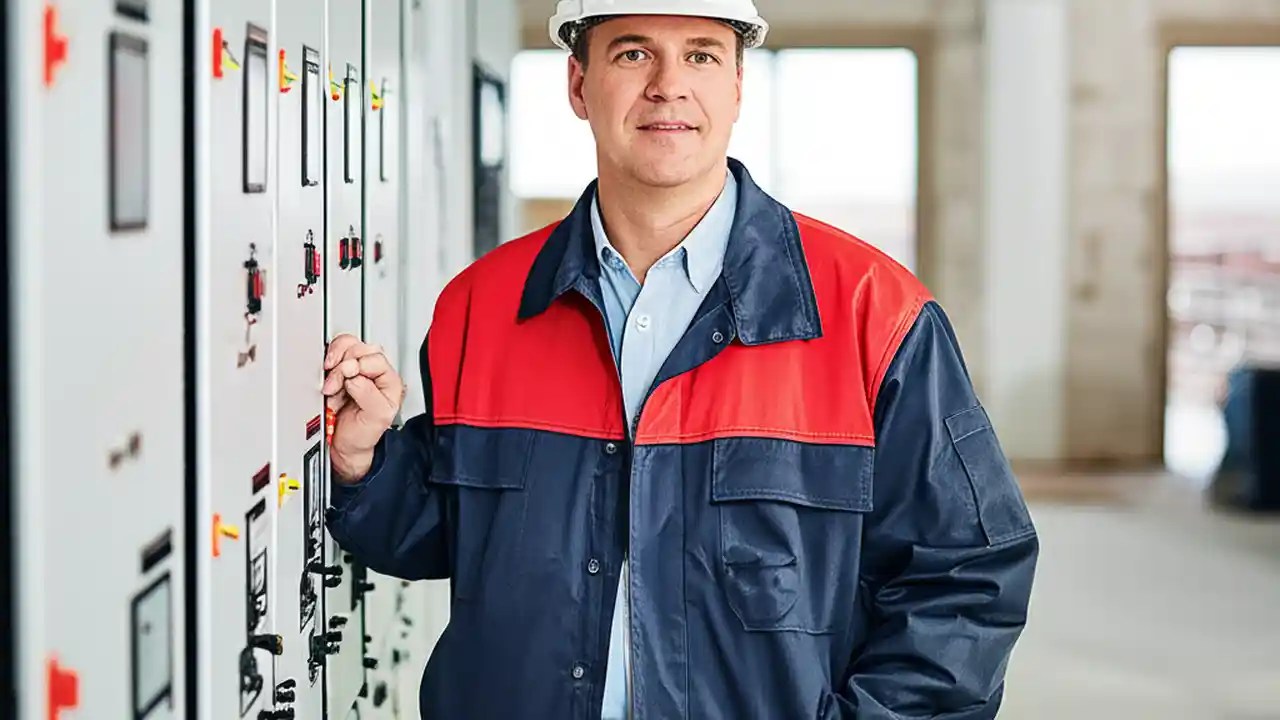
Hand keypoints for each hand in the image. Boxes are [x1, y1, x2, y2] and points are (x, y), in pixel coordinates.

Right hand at [322, 334, 404, 482]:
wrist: (344, 444)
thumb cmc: (363, 434)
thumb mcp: (376, 418)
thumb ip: (369, 395)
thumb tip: (355, 377)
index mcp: (390, 381)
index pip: (375, 358)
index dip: (358, 366)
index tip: (346, 379)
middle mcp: (375, 372)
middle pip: (360, 349)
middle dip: (342, 367)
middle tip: (334, 386)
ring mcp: (357, 369)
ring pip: (346, 346)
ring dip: (333, 365)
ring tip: (331, 386)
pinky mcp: (340, 370)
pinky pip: (333, 353)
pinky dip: (326, 364)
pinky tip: (327, 380)